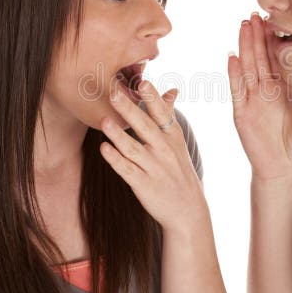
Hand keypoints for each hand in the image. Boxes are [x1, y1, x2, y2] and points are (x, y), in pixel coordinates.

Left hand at [99, 81, 207, 233]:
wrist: (187, 210)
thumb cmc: (179, 171)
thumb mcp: (178, 142)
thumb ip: (168, 116)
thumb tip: (172, 89)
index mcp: (173, 137)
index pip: (162, 113)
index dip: (152, 98)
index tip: (143, 82)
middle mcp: (165, 151)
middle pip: (145, 126)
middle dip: (129, 109)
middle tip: (114, 93)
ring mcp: (154, 168)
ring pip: (133, 148)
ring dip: (118, 135)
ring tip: (104, 121)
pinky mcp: (143, 185)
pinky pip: (127, 170)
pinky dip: (115, 160)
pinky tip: (104, 149)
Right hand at [227, 13, 291, 182]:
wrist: (283, 170)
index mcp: (284, 91)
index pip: (277, 61)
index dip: (274, 42)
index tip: (274, 22)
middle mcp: (266, 92)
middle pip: (260, 59)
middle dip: (257, 37)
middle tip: (254, 15)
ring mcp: (252, 101)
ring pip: (247, 68)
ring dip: (245, 48)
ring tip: (242, 27)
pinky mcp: (242, 113)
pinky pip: (237, 91)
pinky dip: (234, 75)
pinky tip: (232, 57)